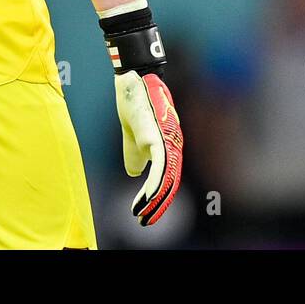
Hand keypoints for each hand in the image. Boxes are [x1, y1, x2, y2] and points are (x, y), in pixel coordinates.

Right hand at [114, 69, 182, 224]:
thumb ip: (134, 154)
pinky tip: (145, 199)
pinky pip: (160, 168)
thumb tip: (135, 173)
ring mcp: (167, 142)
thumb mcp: (132, 136)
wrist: (132, 81)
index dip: (158, 196)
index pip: (168, 178)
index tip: (145, 211)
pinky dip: (153, 186)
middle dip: (158, 205)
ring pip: (167, 179)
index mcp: (167, 146)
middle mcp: (173, 146)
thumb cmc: (134, 104)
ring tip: (142, 216)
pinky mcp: (158, 139)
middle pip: (171, 183)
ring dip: (155, 201)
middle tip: (145, 222)